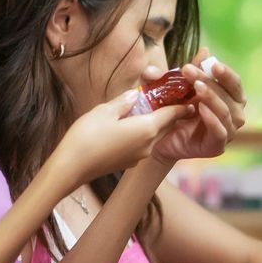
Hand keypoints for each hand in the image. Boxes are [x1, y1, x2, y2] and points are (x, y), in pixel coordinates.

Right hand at [52, 92, 188, 188]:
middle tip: (176, 100)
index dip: (181, 104)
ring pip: (156, 136)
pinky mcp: (129, 162)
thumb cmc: (86, 137)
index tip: (190, 96)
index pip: (171, 114)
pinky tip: (136, 125)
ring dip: (158, 124)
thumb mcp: (104, 111)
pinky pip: (144, 144)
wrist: (71, 168)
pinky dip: (145, 133)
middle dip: (172, 114)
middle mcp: (148, 144)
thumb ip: (124, 101)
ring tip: (156, 110)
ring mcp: (140, 156)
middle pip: (167, 126)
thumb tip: (136, 94)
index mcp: (146, 128)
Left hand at [148, 52, 246, 165]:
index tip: (211, 64)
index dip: (226, 73)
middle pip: (229, 96)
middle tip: (188, 70)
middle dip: (210, 81)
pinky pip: (219, 131)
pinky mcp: (217, 147)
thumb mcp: (181, 87)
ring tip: (195, 87)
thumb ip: (193, 71)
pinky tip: (200, 108)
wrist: (160, 136)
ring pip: (225, 112)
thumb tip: (205, 50)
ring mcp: (228, 132)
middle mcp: (235, 115)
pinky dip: (211, 119)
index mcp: (231, 99)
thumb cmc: (176, 109)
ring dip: (211, 97)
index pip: (235, 83)